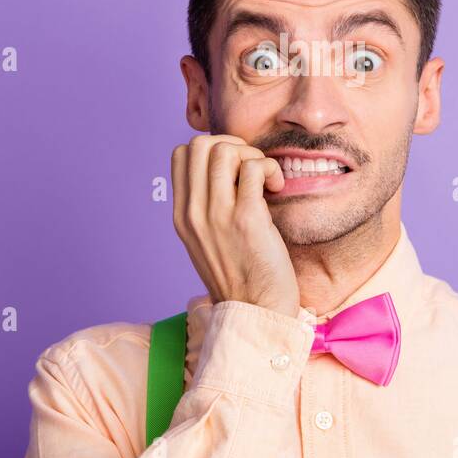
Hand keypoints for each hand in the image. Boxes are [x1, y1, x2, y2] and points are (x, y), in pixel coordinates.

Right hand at [170, 134, 300, 318]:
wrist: (255, 312)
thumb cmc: (241, 275)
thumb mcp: (208, 239)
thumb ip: (207, 207)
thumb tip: (224, 168)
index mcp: (182, 216)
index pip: (180, 154)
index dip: (211, 148)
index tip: (234, 168)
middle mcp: (193, 213)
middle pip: (200, 144)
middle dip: (232, 145)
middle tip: (251, 167)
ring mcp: (217, 215)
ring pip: (225, 150)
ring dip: (253, 156)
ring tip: (265, 180)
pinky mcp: (246, 219)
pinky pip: (254, 169)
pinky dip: (270, 170)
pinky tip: (277, 188)